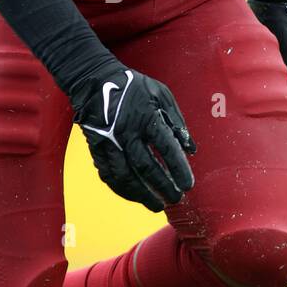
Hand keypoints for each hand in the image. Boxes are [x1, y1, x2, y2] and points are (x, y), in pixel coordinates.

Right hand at [70, 62, 195, 211]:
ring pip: (125, 176)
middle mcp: (127, 132)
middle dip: (163, 187)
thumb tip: (191, 149)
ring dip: (142, 194)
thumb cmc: (133, 86)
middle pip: (147, 168)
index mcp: (146, 118)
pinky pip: (109, 174)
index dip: (179, 169)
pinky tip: (133, 195)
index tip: (188, 185)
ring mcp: (110, 142)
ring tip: (155, 205)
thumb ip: (177, 121)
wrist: (94, 81)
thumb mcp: (161, 94)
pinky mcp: (97, 148)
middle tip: (175, 199)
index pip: (167, 149)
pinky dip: (122, 189)